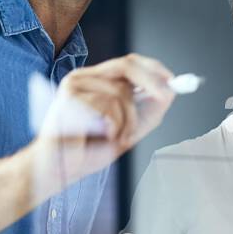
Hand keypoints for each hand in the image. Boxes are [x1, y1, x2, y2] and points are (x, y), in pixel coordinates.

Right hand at [30, 53, 175, 188]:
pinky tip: (99, 138)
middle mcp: (84, 78)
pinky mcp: (69, 98)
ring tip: (115, 139)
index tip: (173, 80)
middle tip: (167, 97)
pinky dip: (112, 127)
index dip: (153, 68)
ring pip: (120, 92)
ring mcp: (74, 85)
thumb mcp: (128, 128)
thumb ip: (149, 111)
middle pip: (126, 65)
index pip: (128, 63)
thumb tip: (171, 91)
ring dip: (128, 121)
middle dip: (152, 82)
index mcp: (96, 81)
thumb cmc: (89, 150)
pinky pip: (107, 107)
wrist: (59, 169)